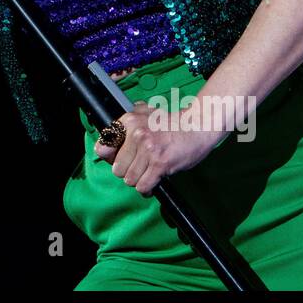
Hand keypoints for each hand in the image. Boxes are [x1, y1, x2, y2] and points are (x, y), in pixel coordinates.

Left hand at [92, 100, 224, 195]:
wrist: (198, 126)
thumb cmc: (173, 123)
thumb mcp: (147, 113)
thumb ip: (128, 121)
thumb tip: (106, 139)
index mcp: (129, 121)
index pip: (104, 147)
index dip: (110, 157)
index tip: (118, 159)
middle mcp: (136, 134)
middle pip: (117, 168)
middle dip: (127, 171)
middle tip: (139, 167)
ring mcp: (148, 149)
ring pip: (129, 179)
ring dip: (138, 180)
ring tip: (147, 173)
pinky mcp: (160, 164)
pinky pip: (143, 186)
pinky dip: (147, 188)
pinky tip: (153, 181)